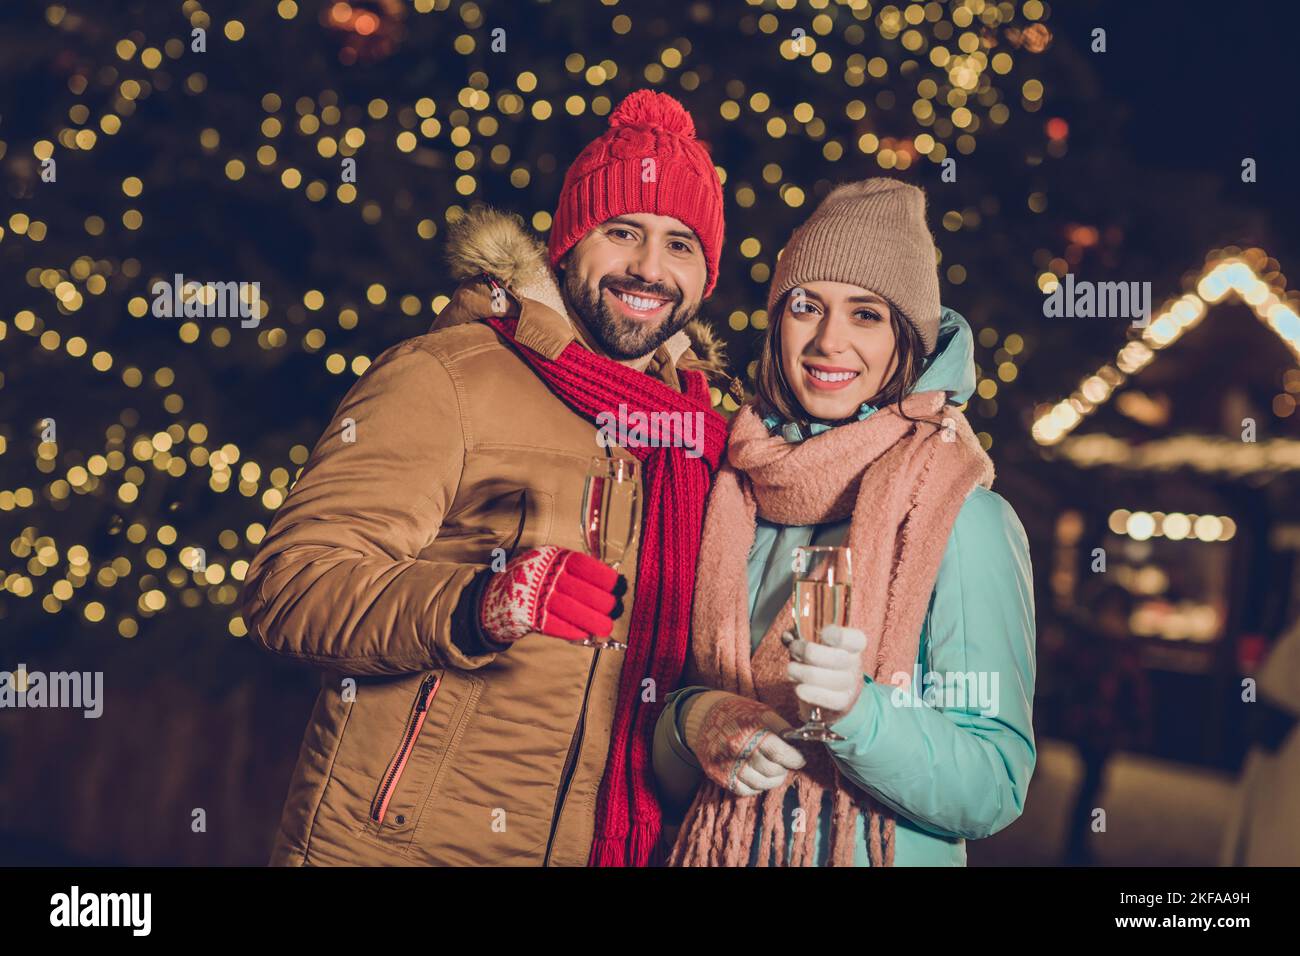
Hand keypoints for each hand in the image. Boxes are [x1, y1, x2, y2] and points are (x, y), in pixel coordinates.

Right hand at [480, 546, 624, 643]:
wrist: (494, 597)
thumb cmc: (532, 581)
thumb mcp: (551, 564)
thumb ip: (575, 572)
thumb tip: (610, 586)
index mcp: (553, 557)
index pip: (585, 565)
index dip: (606, 578)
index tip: (619, 587)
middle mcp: (545, 574)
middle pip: (582, 590)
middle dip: (604, 603)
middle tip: (615, 610)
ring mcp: (535, 596)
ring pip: (572, 609)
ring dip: (593, 621)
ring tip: (605, 626)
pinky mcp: (528, 617)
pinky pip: (556, 625)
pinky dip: (574, 631)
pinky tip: (586, 634)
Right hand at [684, 691, 805, 796]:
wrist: (703, 717)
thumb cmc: (736, 711)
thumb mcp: (761, 711)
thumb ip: (781, 728)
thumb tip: (798, 743)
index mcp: (750, 731)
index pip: (779, 753)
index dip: (794, 759)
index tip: (799, 760)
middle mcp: (737, 750)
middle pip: (772, 770)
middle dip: (784, 768)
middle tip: (786, 764)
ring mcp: (726, 765)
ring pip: (760, 784)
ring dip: (773, 780)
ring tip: (776, 771)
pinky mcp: (719, 776)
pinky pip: (745, 790)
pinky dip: (757, 787)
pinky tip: (760, 776)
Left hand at [784, 624, 867, 725]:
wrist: (827, 691)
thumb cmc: (818, 660)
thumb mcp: (812, 643)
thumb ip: (800, 634)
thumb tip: (787, 636)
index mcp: (852, 645)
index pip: (856, 639)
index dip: (840, 636)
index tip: (823, 633)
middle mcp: (855, 663)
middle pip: (838, 658)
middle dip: (810, 652)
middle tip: (794, 648)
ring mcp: (851, 684)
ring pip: (831, 679)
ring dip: (804, 673)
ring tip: (791, 669)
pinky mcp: (844, 702)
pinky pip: (831, 700)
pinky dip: (812, 694)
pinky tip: (799, 688)